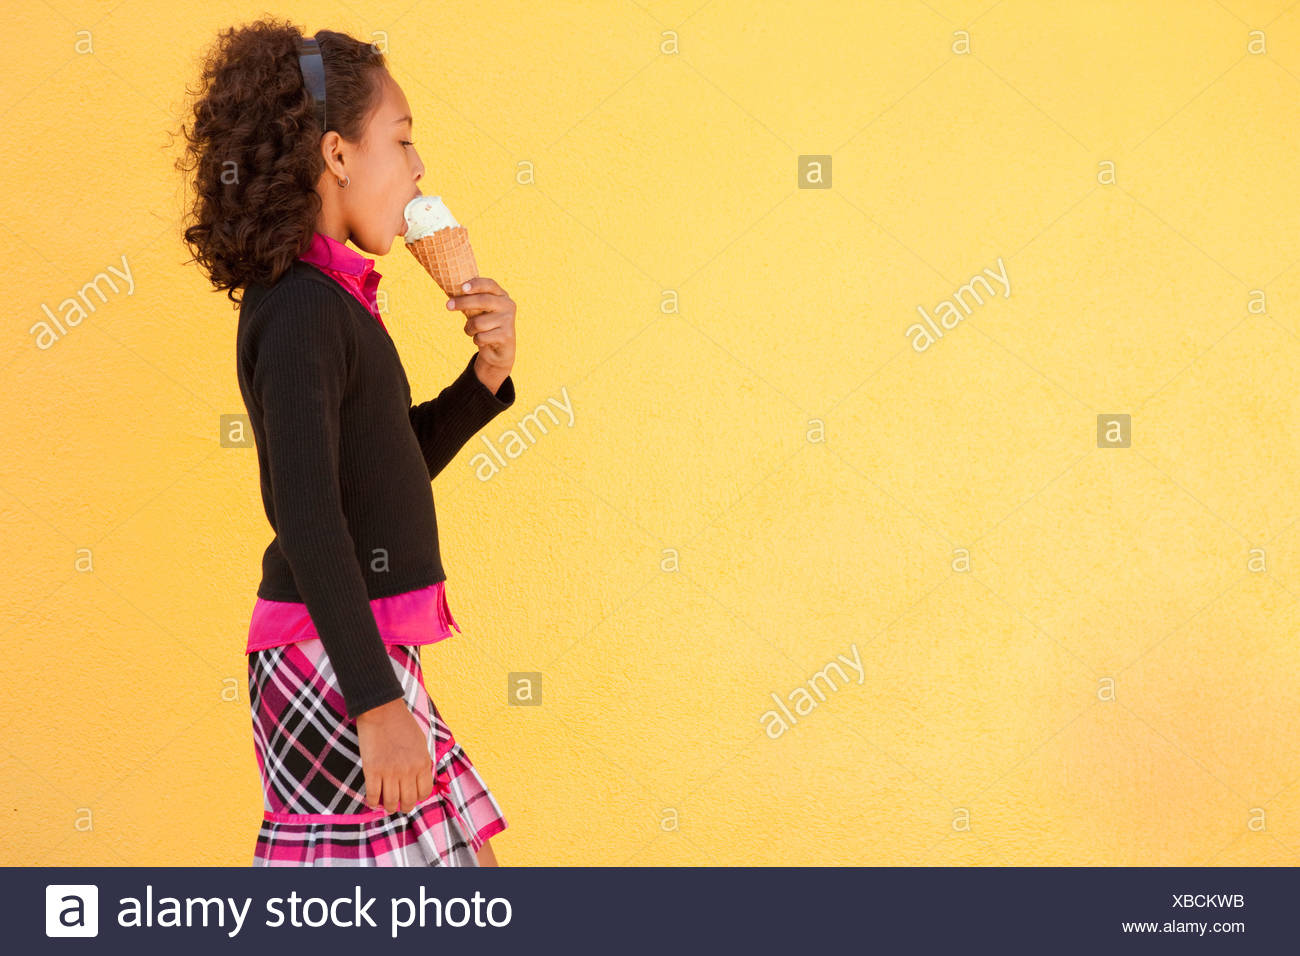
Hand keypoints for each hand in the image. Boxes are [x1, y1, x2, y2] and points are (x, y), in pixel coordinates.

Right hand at [355, 697, 433, 813]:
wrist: (382, 710)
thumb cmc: (401, 723)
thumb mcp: (420, 742)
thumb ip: (422, 761)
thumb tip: (421, 778)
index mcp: (422, 763)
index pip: (424, 792)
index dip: (418, 798)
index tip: (411, 796)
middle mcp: (408, 770)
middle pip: (408, 801)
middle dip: (404, 806)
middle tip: (399, 804)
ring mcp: (390, 772)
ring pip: (391, 802)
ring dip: (389, 807)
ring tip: (386, 804)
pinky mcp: (372, 770)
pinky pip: (373, 796)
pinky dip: (373, 803)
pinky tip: (373, 802)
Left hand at [446, 276, 515, 384]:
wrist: (500, 348)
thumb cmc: (486, 324)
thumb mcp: (481, 309)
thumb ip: (471, 299)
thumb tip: (450, 289)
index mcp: (501, 295)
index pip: (490, 284)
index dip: (476, 284)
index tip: (462, 287)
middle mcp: (507, 305)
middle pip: (483, 301)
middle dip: (463, 302)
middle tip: (448, 305)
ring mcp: (508, 320)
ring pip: (478, 323)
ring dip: (468, 329)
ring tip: (472, 331)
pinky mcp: (506, 335)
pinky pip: (481, 337)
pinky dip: (476, 340)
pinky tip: (482, 340)